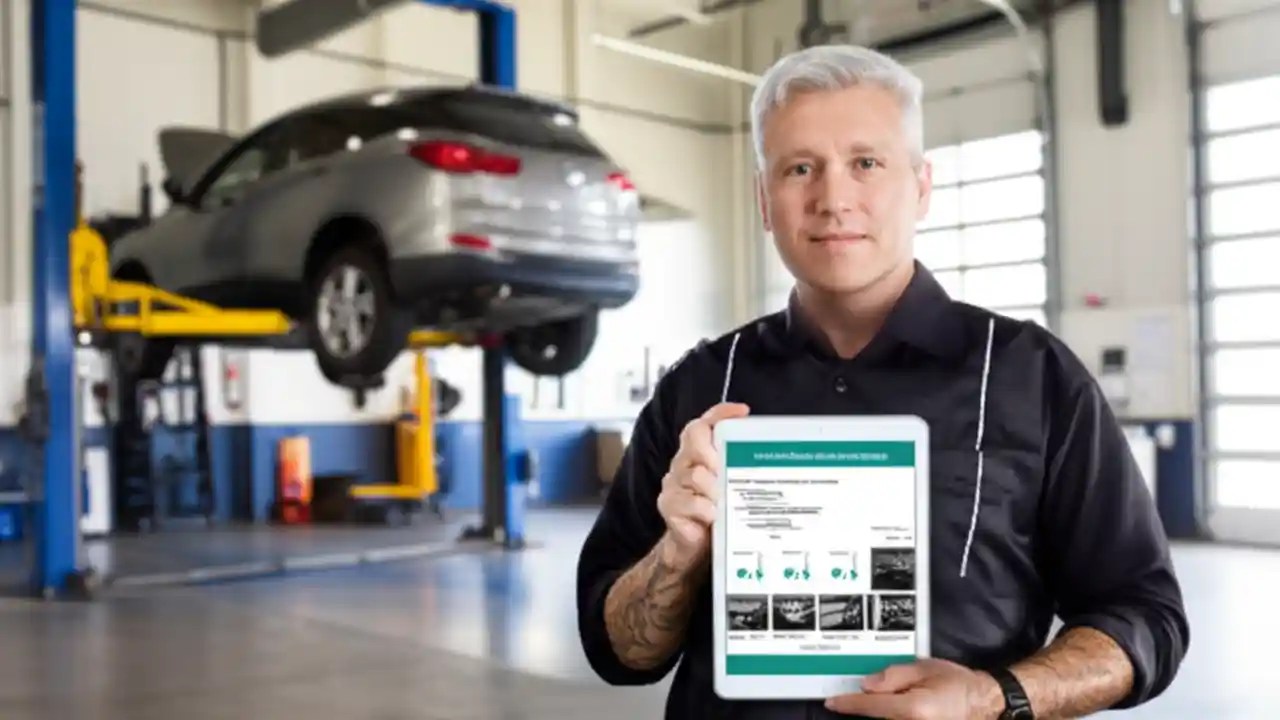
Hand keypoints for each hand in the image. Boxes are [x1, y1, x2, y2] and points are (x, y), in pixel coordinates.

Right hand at [655, 402, 749, 570]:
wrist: (691, 547)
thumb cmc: (715, 513)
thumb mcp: (729, 488)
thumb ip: (740, 470)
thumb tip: (775, 458)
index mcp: (697, 454)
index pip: (704, 424)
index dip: (721, 413)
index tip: (742, 412)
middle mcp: (683, 463)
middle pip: (694, 437)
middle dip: (713, 449)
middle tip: (725, 467)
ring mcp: (674, 484)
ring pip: (694, 473)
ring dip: (715, 488)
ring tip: (724, 500)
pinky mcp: (669, 506)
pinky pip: (689, 502)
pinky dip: (706, 510)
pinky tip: (714, 517)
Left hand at [824, 659, 1004, 719]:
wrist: (984, 702)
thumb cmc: (957, 683)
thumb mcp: (924, 669)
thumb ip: (893, 677)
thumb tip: (866, 685)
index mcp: (914, 708)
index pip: (871, 706)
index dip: (848, 704)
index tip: (831, 702)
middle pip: (877, 718)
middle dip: (865, 707)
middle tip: (853, 698)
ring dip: (880, 712)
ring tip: (883, 699)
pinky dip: (890, 715)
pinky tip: (893, 703)